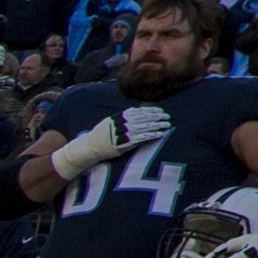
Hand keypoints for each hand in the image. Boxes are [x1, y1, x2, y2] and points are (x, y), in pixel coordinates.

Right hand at [54, 102, 173, 179]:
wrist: (90, 147)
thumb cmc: (102, 134)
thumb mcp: (111, 121)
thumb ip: (123, 116)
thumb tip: (138, 110)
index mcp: (119, 117)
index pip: (139, 111)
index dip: (151, 111)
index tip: (160, 110)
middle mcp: (122, 123)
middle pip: (143, 118)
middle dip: (157, 117)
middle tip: (168, 117)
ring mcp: (123, 133)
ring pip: (144, 127)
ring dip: (157, 125)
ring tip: (167, 125)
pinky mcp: (124, 144)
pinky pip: (140, 138)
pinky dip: (151, 135)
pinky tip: (160, 134)